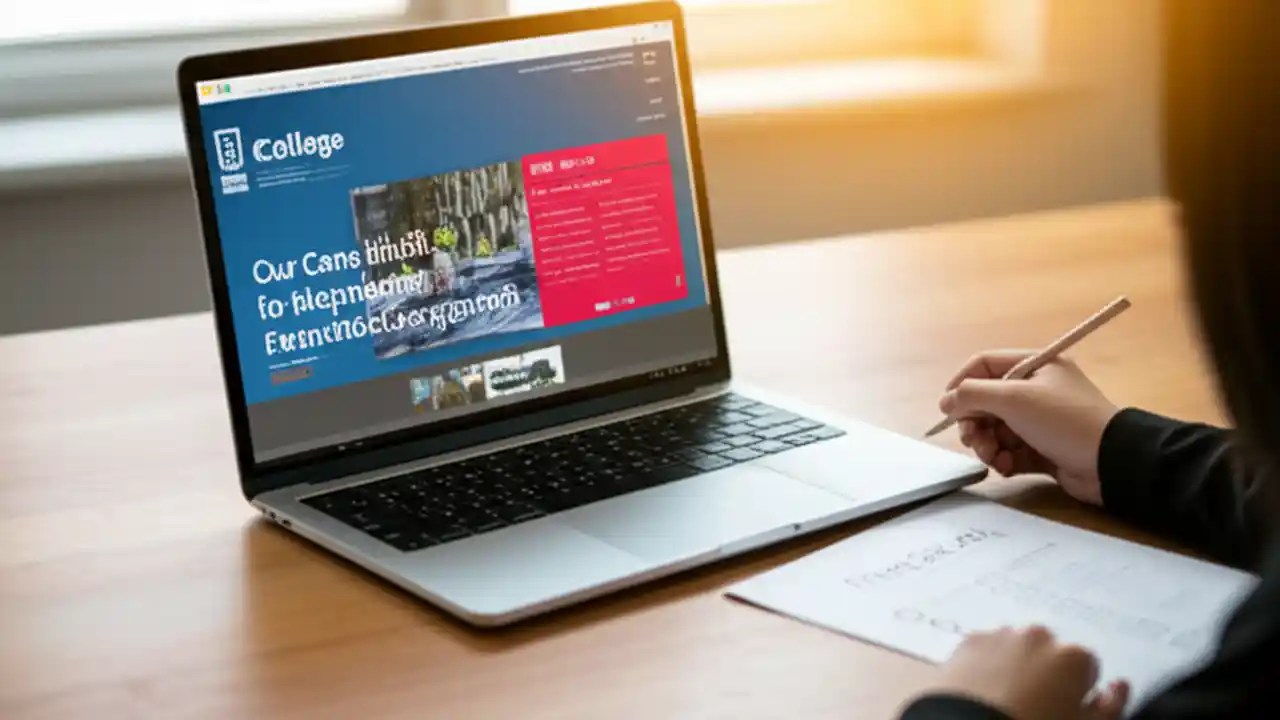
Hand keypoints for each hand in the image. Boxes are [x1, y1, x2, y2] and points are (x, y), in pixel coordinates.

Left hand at [930, 626, 1129, 719]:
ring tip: (1003, 700)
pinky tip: (980, 691)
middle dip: (1045, 673)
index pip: (1087, 667)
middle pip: (1050, 653)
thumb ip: (1110, 706)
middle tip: (1034, 705)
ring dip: (1014, 665)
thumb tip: (1119, 688)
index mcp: (1073, 657)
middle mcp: (1037, 636)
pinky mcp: (966, 642)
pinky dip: (984, 665)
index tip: (1066, 708)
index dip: (1078, 691)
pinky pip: (983, 651)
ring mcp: (999, 635)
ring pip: (1015, 648)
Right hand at [938, 351, 1119, 505]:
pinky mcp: (1043, 450)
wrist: (1111, 463)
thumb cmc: (1063, 420)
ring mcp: (1040, 422)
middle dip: (974, 422)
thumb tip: (944, 401)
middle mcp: (1036, 391)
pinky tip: (1007, 468)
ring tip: (994, 457)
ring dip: (987, 445)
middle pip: (986, 402)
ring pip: (995, 430)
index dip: (961, 383)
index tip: (947, 408)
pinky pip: (1010, 452)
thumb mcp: (1014, 399)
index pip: (985, 366)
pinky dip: (1003, 460)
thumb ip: (972, 395)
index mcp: (1034, 367)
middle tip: (972, 440)